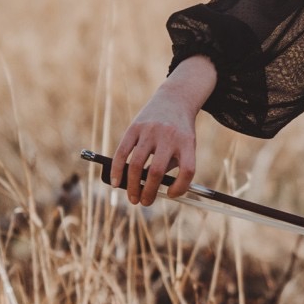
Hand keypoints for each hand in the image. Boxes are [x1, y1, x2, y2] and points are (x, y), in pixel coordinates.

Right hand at [110, 63, 210, 205]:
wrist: (174, 100)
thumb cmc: (179, 133)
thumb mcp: (184, 147)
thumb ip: (171, 168)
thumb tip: (149, 191)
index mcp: (186, 142)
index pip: (187, 170)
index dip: (181, 187)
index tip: (172, 195)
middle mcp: (168, 136)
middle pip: (157, 171)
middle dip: (149, 192)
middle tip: (145, 202)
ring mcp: (150, 130)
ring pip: (138, 164)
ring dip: (133, 185)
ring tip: (133, 198)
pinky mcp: (134, 127)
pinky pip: (122, 152)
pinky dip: (117, 169)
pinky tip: (116, 182)